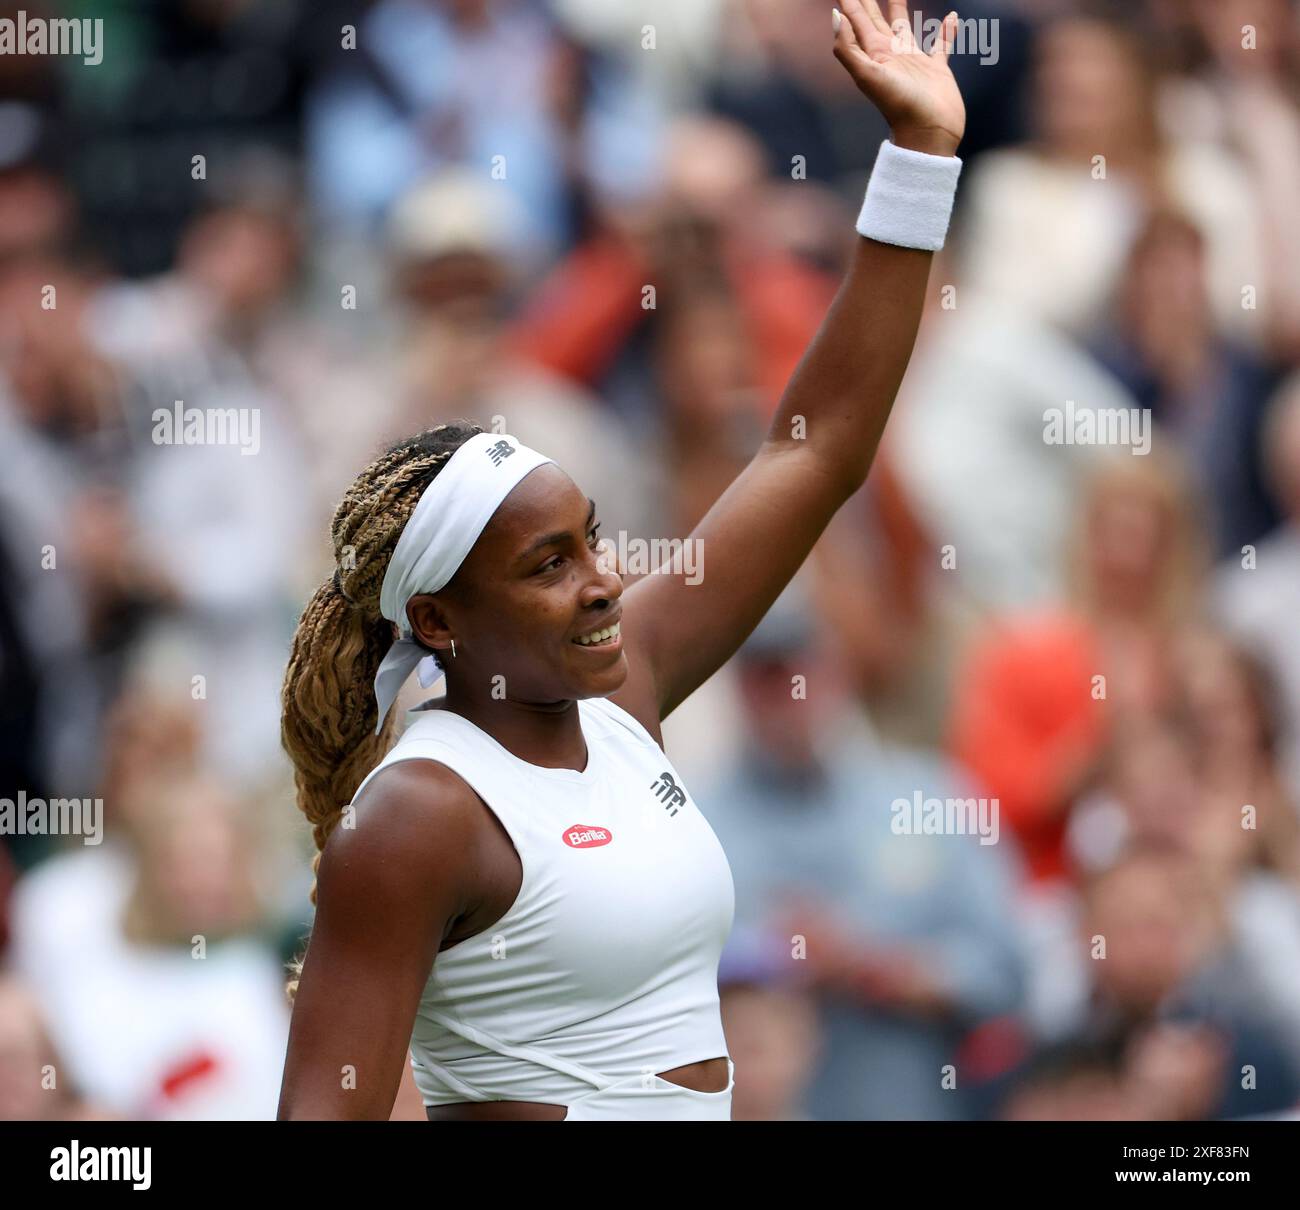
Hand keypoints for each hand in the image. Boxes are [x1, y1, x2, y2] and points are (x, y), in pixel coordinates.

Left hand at [833, 1, 965, 156]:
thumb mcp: (868, 76)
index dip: (851, 5)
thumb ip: (848, 49)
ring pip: (904, 28)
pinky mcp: (937, 70)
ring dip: (899, 10)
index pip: (858, 22)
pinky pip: (941, 44)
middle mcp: (892, 56)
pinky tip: (952, 16)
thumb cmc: (898, 107)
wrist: (928, 134)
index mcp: (874, 56)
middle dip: (868, 3)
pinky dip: (946, 30)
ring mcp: (914, 62)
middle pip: (876, 22)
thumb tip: (835, 15)